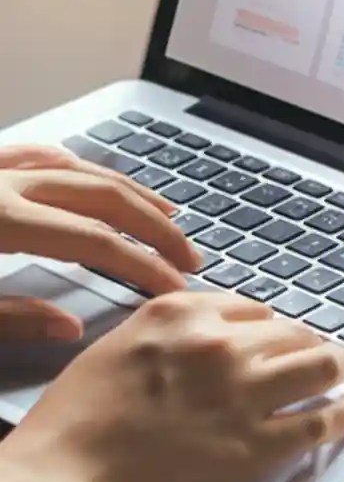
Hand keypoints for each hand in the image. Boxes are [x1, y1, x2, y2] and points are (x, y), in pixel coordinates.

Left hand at [0, 145, 200, 340]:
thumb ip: (9, 319)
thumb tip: (68, 327)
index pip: (94, 241)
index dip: (143, 264)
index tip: (174, 287)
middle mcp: (1, 184)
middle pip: (103, 197)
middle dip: (155, 227)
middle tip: (188, 256)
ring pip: (78, 168)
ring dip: (129, 192)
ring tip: (166, 214)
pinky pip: (38, 154)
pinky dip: (78, 166)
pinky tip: (94, 175)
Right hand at [0, 291, 343, 481]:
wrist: (68, 478)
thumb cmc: (78, 419)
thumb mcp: (120, 345)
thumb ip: (172, 332)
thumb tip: (215, 332)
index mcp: (182, 314)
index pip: (253, 309)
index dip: (270, 327)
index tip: (277, 338)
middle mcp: (221, 345)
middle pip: (293, 333)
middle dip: (307, 344)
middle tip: (318, 356)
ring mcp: (245, 394)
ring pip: (322, 366)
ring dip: (337, 368)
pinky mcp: (259, 445)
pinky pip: (322, 421)